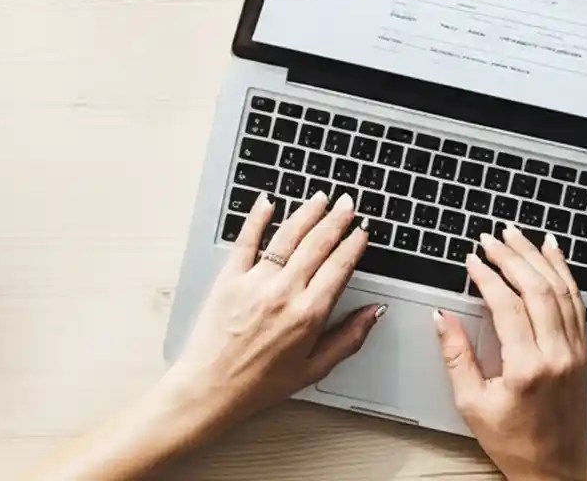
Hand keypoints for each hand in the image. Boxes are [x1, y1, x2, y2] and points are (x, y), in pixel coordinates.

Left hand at [163, 191, 384, 427]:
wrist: (211, 387)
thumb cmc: (260, 384)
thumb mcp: (314, 370)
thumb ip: (348, 338)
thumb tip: (374, 312)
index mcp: (308, 315)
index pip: (339, 267)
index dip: (353, 245)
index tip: (362, 231)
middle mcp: (284, 292)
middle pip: (317, 244)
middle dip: (336, 220)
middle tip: (347, 204)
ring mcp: (255, 281)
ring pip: (287, 236)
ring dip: (306, 213)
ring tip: (320, 198)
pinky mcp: (229, 278)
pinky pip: (246, 240)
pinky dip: (257, 217)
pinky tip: (267, 202)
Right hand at [434, 226, 586, 480]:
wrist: (555, 469)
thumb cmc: (514, 443)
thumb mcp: (472, 403)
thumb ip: (456, 356)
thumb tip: (442, 318)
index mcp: (528, 368)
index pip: (508, 305)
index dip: (488, 276)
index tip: (472, 260)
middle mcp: (558, 355)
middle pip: (537, 289)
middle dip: (513, 257)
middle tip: (492, 238)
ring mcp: (575, 352)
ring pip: (561, 291)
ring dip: (539, 258)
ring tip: (519, 235)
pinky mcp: (583, 353)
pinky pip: (576, 304)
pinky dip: (564, 274)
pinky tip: (553, 255)